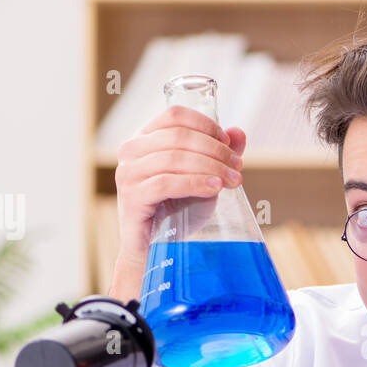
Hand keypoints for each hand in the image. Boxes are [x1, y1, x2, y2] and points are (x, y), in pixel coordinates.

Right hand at [108, 106, 246, 300]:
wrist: (155, 250)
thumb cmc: (176, 212)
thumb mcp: (202, 178)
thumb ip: (217, 154)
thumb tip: (238, 132)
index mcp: (145, 138)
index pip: (175, 115)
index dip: (206, 125)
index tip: (228, 143)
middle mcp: (131, 151)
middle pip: (179, 136)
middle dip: (215, 150)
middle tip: (238, 167)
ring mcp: (128, 173)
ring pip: (175, 158)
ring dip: (210, 166)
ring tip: (232, 180)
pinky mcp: (131, 196)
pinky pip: (167, 183)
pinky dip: (195, 182)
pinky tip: (215, 188)